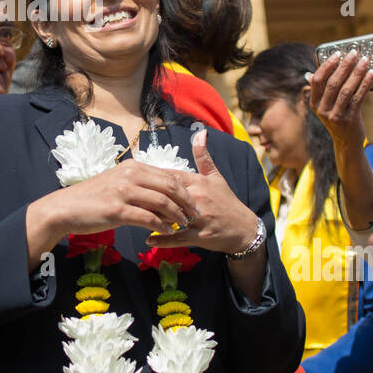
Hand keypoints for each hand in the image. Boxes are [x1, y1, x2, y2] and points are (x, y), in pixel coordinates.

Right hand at [29, 159, 195, 243]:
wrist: (65, 208)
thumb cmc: (92, 198)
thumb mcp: (117, 183)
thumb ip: (139, 185)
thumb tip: (161, 195)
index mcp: (133, 167)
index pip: (168, 174)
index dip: (186, 188)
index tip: (196, 200)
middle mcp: (130, 175)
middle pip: (170, 186)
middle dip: (187, 201)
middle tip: (196, 215)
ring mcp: (123, 192)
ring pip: (162, 202)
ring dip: (177, 215)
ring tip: (185, 225)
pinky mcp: (117, 210)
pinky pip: (148, 218)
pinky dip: (161, 226)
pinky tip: (166, 233)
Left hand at [145, 131, 258, 255]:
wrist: (243, 228)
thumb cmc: (226, 201)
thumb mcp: (216, 177)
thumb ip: (203, 157)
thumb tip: (200, 133)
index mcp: (198, 182)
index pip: (169, 176)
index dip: (150, 178)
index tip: (135, 179)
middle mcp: (198, 197)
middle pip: (165, 195)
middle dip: (147, 197)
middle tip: (128, 199)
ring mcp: (199, 217)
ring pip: (170, 216)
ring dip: (152, 218)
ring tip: (134, 217)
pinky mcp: (201, 236)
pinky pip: (178, 238)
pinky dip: (163, 239)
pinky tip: (149, 239)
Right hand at [308, 49, 372, 146]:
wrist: (347, 142)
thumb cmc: (338, 118)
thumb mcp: (325, 106)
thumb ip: (321, 91)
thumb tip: (311, 73)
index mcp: (314, 103)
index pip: (317, 80)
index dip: (327, 65)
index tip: (338, 54)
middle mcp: (322, 109)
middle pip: (333, 83)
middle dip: (345, 66)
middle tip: (354, 54)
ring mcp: (335, 116)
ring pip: (346, 90)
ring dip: (357, 73)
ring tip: (365, 61)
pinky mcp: (350, 120)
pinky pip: (358, 98)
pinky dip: (365, 84)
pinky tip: (372, 74)